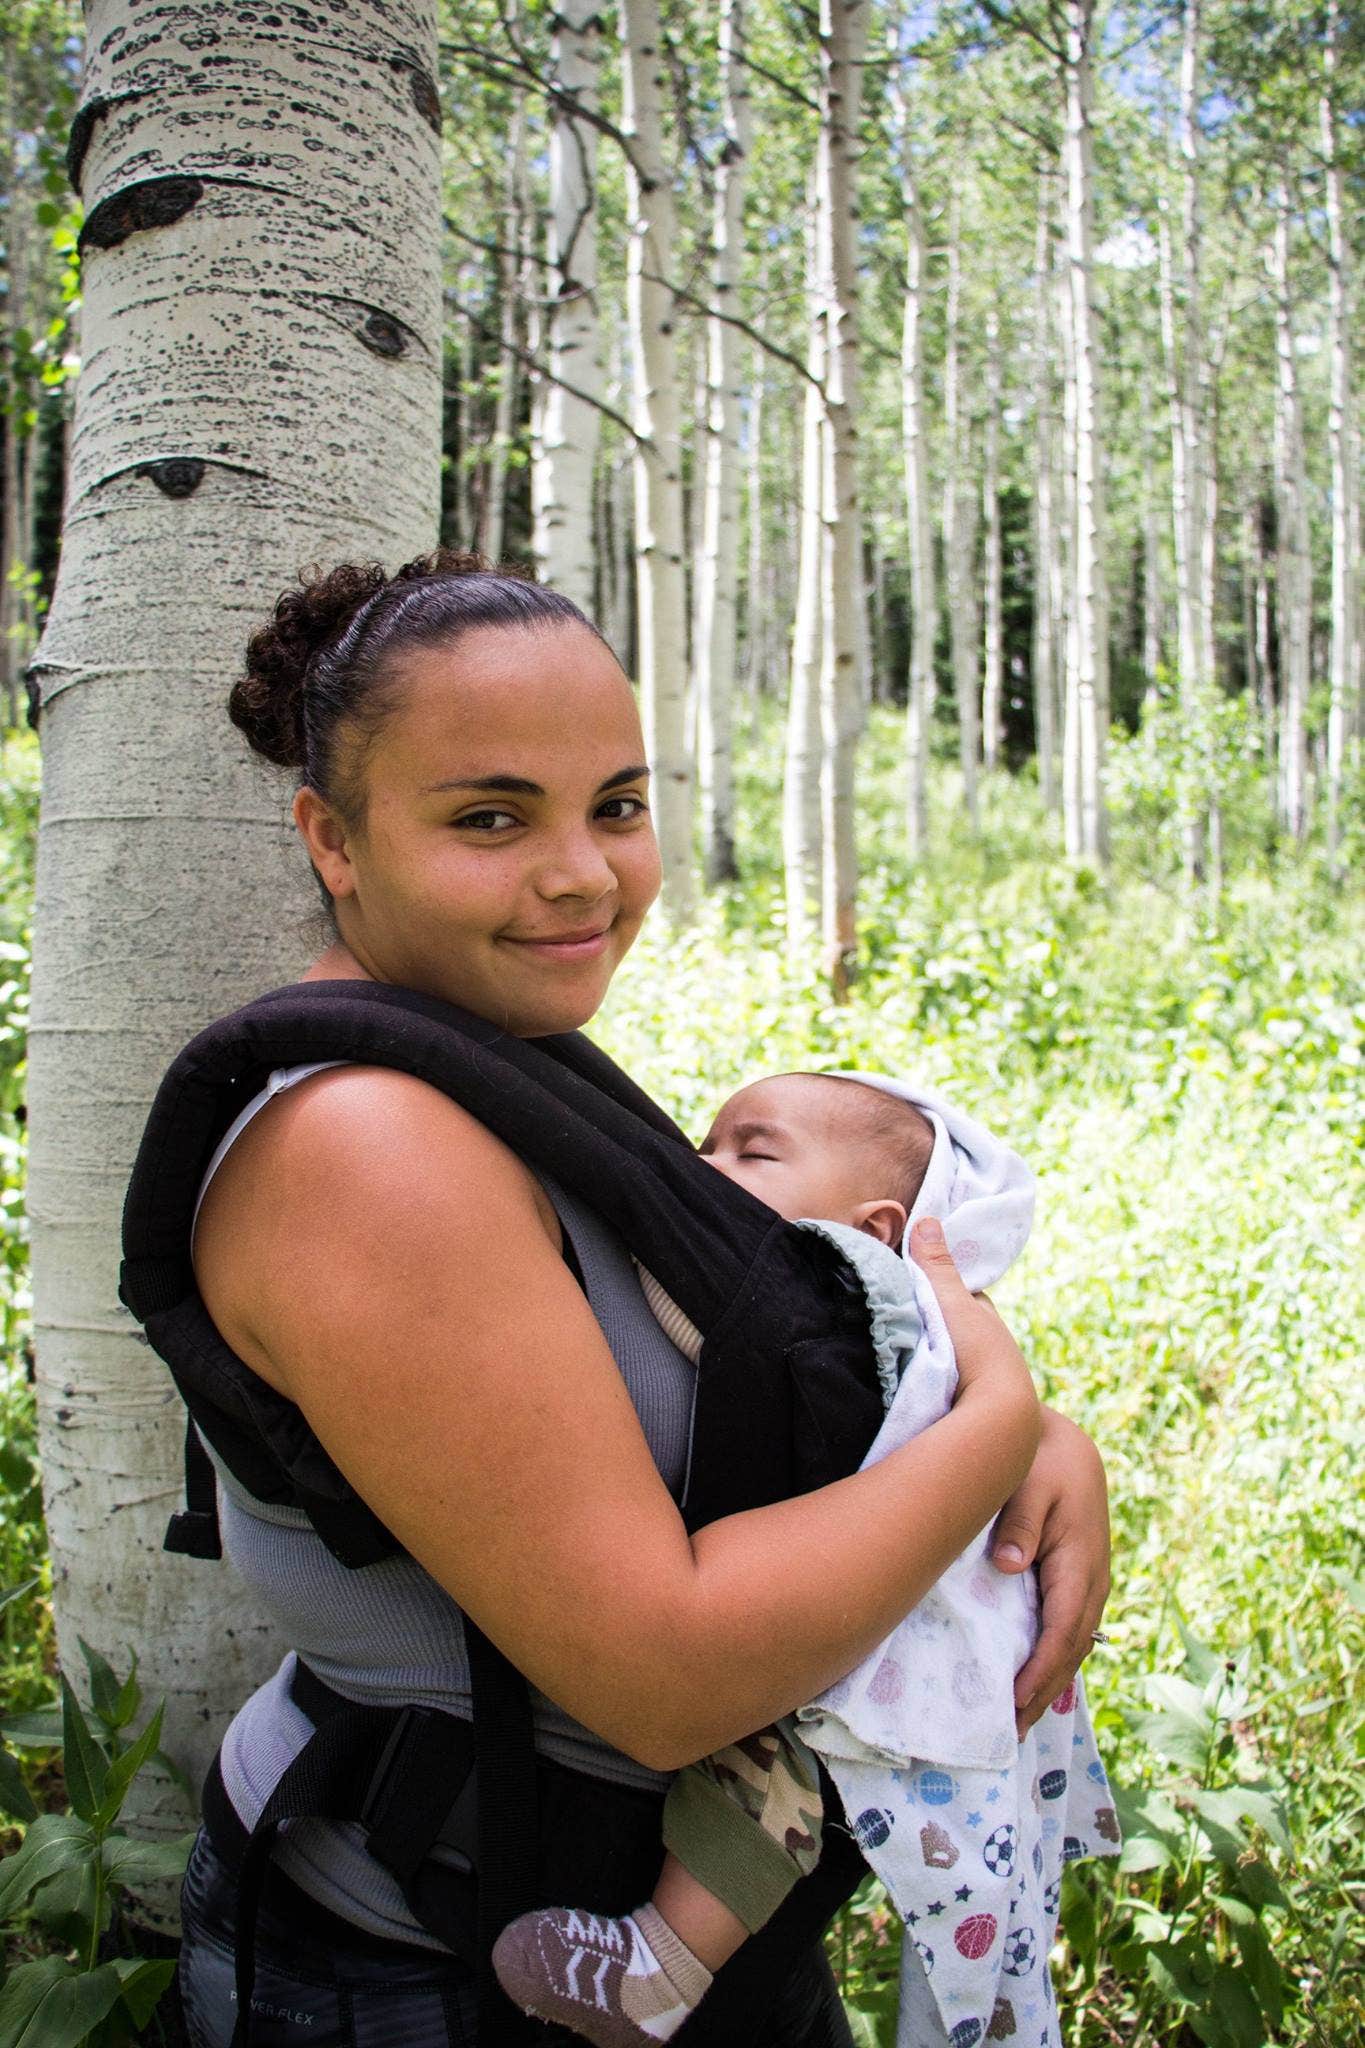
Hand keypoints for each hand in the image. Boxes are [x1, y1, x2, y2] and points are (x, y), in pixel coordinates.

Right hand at [908, 1218, 1037, 1424]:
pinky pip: (947, 1388)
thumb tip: (928, 1220)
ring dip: (933, 1358)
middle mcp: (990, 1350)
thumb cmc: (978, 1352)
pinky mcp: (969, 1412)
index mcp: (987, 1321)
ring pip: (952, 1360)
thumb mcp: (951, 1302)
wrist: (996, 1415)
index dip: (943, 1290)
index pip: (964, 1298)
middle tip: (898, 1319)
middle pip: (956, 1328)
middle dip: (937, 1324)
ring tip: (896, 1355)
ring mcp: (982, 1383)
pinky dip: (932, 1384)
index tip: (915, 1282)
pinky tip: (908, 1387)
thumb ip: (936, 1267)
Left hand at [990, 1405, 1110, 1732]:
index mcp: (1080, 1562)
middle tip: (1009, 1732)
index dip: (1040, 1671)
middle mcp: (1092, 1580)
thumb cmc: (1041, 1459)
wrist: (1063, 1442)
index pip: (1062, 1630)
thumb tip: (1009, 1565)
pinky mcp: (1077, 1581)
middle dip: (1043, 1693)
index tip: (1014, 1702)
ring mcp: (1089, 1583)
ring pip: (1073, 1645)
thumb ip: (1020, 1523)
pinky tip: (1033, 1682)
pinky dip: (1053, 1661)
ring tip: (1018, 1721)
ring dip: (1049, 1684)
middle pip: (1070, 1650)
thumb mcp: (1027, 1481)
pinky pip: (1069, 1630)